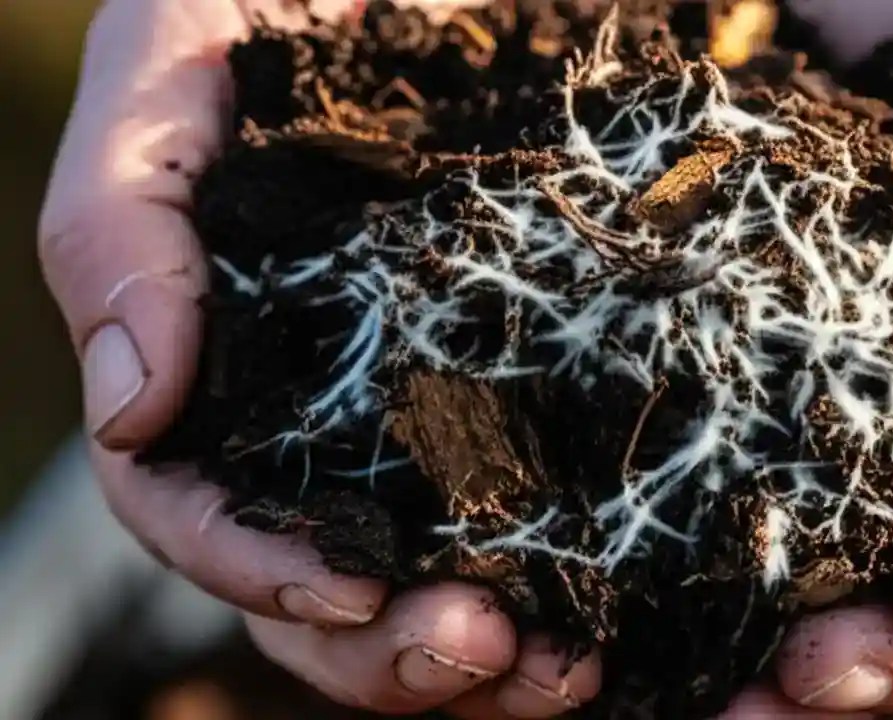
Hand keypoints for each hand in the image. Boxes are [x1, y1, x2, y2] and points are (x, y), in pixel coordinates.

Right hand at [38, 1, 597, 716]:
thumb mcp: (178, 59)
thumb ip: (120, 218)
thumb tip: (136, 411)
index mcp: (230, 360)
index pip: (203, 509)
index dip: (257, 572)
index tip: (349, 597)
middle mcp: (328, 410)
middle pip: (328, 589)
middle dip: (396, 653)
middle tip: (493, 657)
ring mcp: (445, 407)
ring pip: (446, 582)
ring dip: (500, 661)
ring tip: (575, 670)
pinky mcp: (557, 388)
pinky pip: (566, 515)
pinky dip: (593, 582)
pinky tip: (638, 607)